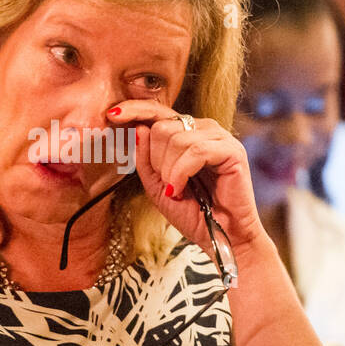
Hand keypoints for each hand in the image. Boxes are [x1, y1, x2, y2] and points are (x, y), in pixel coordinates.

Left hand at [107, 101, 265, 256]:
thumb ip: (146, 159)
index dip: (135, 110)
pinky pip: (195, 151)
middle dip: (156, 161)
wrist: (221, 236)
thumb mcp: (158, 186)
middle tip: (168, 185)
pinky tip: (181, 189)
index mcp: (187, 133)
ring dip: (169, 171)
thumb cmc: (193, 212)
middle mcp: (203, 129)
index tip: (112, 114)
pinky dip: (181, 173)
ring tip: (177, 190)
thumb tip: (139, 128)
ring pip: (177, 138)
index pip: (158, 111)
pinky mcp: (232, 150)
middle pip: (161, 127)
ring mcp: (219, 138)